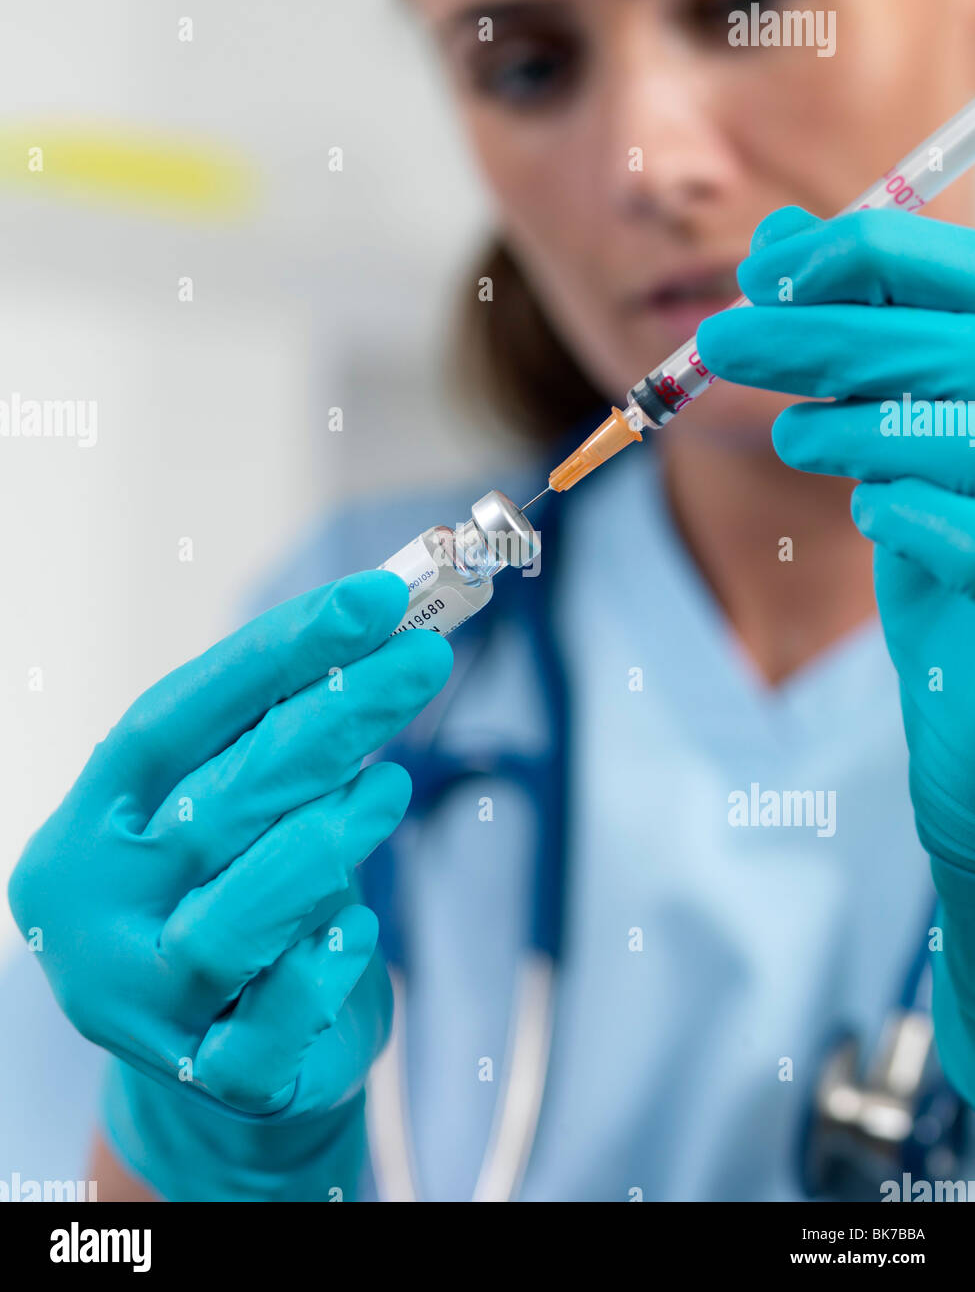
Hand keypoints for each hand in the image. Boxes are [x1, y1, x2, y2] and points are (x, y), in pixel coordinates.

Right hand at [7, 570, 452, 1196]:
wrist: (228, 1056)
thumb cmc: (234, 898)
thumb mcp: (233, 813)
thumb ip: (274, 736)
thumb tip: (378, 628)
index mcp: (86, 831)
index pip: (168, 722)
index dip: (274, 655)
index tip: (370, 601)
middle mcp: (94, 918)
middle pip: (216, 803)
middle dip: (334, 719)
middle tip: (423, 660)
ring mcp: (142, 1007)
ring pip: (233, 920)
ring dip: (325, 841)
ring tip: (391, 791)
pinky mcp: (213, 1076)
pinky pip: (275, 1019)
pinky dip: (322, 964)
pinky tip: (358, 926)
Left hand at [697, 206, 974, 1100]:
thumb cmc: (944, 557)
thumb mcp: (891, 434)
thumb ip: (851, 338)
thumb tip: (776, 237)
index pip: (947, 269)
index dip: (856, 252)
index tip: (768, 265)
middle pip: (938, 341)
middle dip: (815, 331)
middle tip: (719, 340)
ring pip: (951, 425)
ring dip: (852, 422)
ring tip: (798, 436)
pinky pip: (953, 524)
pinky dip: (900, 509)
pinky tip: (876, 518)